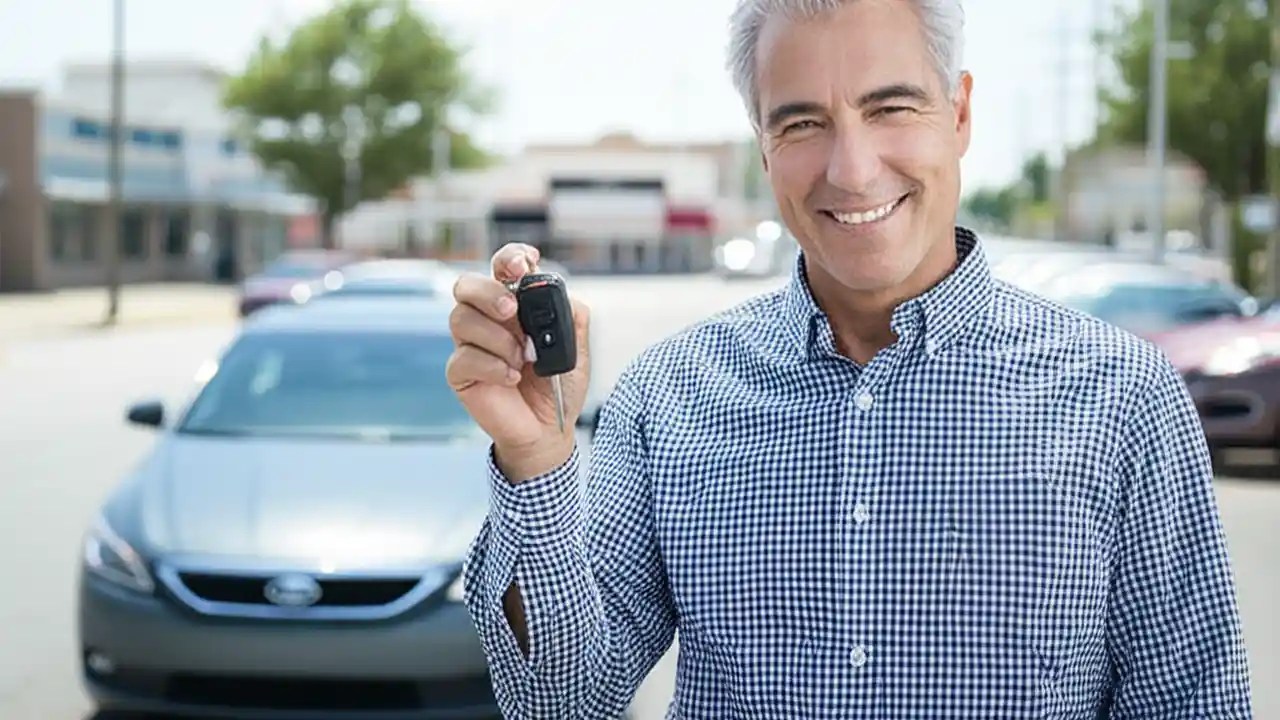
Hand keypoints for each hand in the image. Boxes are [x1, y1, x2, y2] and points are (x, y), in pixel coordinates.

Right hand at [446, 243, 590, 480]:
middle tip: (511, 310)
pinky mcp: (460, 373)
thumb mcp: (576, 349)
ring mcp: (470, 344)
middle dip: (489, 292)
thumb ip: (571, 318)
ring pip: (461, 319)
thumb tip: (564, 296)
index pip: (501, 267)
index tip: (526, 265)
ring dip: (497, 338)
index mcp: (515, 305)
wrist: (549, 428)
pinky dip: (492, 366)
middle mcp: (488, 319)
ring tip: (522, 360)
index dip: (509, 258)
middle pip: (466, 285)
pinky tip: (512, 378)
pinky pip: (463, 358)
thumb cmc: (558, 386)